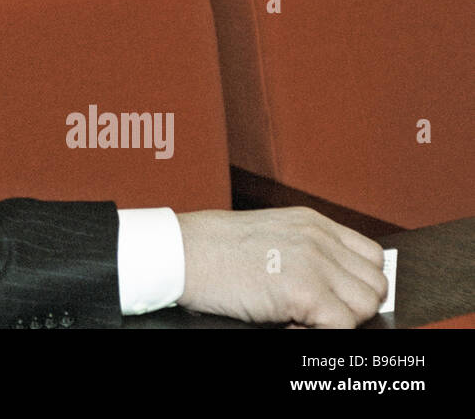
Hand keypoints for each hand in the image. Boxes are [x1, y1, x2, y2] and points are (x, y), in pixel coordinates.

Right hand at [176, 207, 386, 327]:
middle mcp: (319, 238)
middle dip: (350, 306)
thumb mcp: (270, 234)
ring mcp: (314, 261)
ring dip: (339, 320)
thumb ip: (307, 250)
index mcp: (312, 222)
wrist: (181, 252)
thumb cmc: (212, 248)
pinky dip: (320, 333)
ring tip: (300, 316)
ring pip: (365, 306)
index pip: (371, 257)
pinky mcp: (303, 289)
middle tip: (314, 312)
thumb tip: (335, 287)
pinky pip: (341, 325)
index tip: (337, 298)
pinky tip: (289, 323)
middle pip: (374, 284)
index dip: (357, 284)